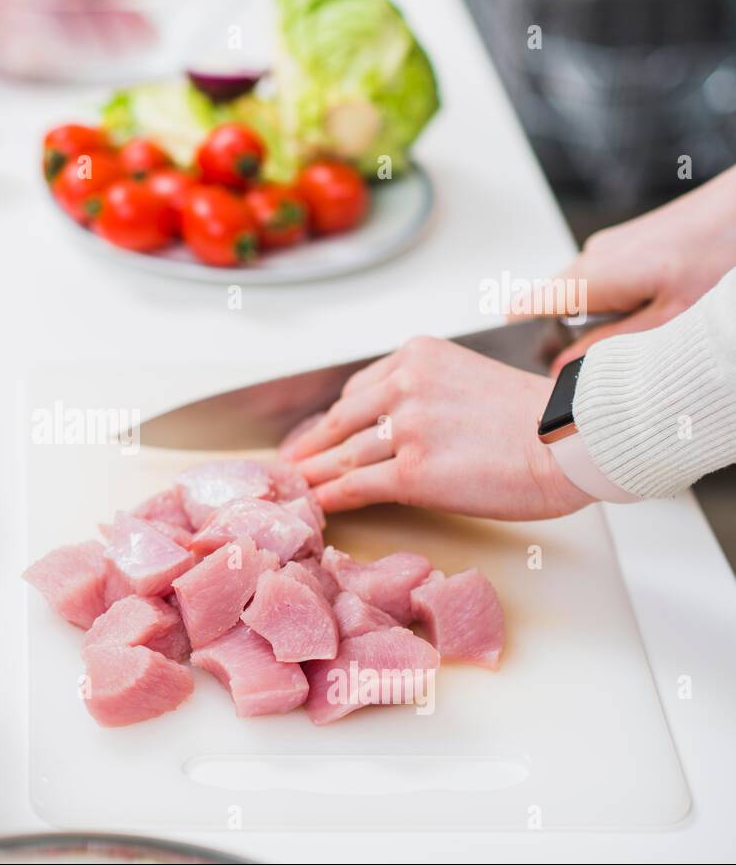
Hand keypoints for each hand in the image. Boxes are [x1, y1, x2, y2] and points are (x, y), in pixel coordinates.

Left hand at [281, 337, 593, 519]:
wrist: (574, 438)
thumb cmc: (542, 418)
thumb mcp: (473, 379)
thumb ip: (431, 391)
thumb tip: (399, 422)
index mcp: (418, 357)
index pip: (358, 389)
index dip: (333, 418)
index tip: (317, 432)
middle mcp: (405, 385)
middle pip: (341, 421)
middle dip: (310, 446)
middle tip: (289, 461)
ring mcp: (406, 428)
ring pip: (342, 455)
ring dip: (314, 475)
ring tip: (295, 489)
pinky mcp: (412, 471)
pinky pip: (354, 486)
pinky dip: (330, 498)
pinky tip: (317, 507)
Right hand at [513, 165, 735, 372]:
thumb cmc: (719, 251)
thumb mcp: (668, 318)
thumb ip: (611, 345)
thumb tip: (566, 369)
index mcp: (591, 276)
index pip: (525, 309)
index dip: (522, 341)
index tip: (537, 365)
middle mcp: (589, 257)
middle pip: (554, 308)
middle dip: (575, 335)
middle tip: (613, 351)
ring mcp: (605, 247)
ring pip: (581, 295)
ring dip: (603, 317)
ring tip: (648, 319)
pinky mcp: (623, 244)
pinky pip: (602, 281)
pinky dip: (619, 300)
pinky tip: (655, 301)